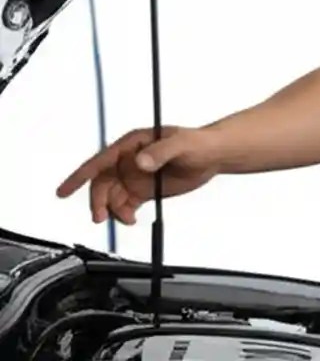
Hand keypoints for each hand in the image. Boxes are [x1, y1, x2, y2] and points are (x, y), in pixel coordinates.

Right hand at [55, 125, 222, 224]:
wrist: (214, 156)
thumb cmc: (199, 143)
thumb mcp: (182, 144)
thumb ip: (160, 152)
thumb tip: (140, 162)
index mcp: (132, 144)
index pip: (100, 161)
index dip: (80, 176)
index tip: (64, 191)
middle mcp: (129, 160)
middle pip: (102, 183)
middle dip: (98, 200)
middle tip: (101, 216)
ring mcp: (135, 176)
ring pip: (112, 196)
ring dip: (112, 209)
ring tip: (126, 218)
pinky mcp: (144, 189)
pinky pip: (125, 204)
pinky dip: (124, 214)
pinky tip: (131, 219)